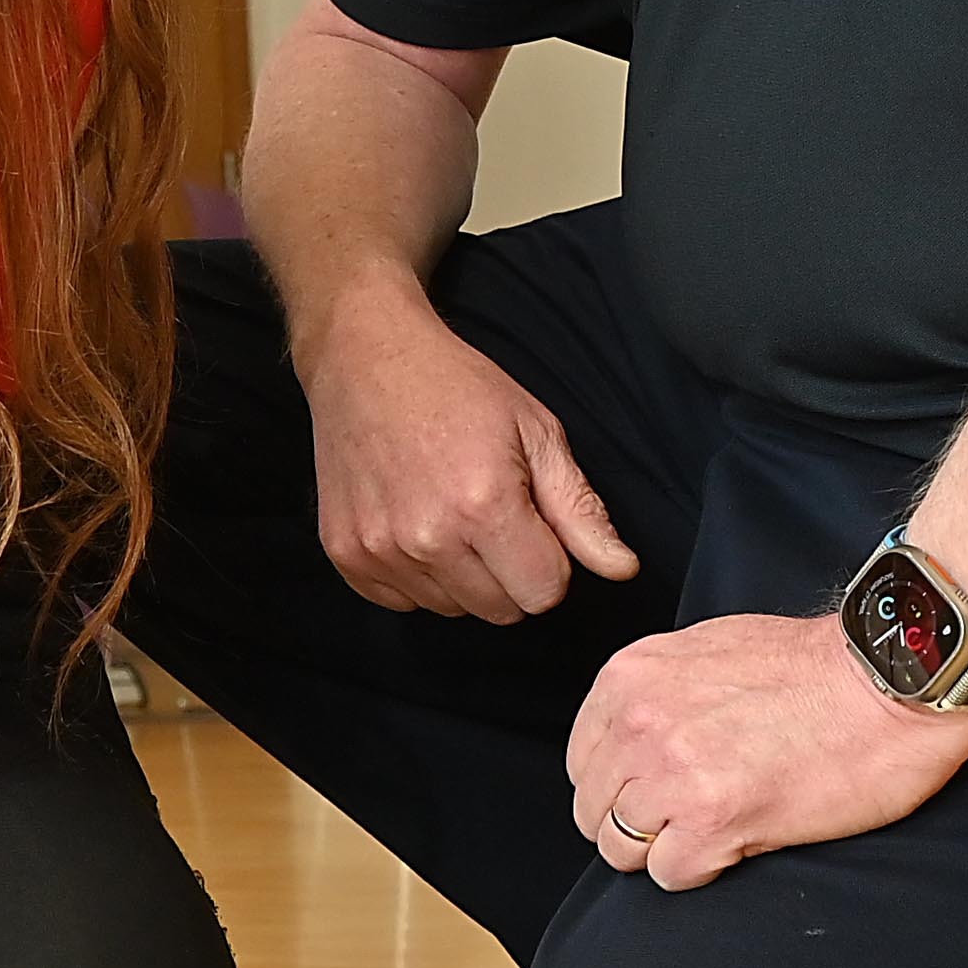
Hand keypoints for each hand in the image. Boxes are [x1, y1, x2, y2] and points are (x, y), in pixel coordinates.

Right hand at [301, 284, 641, 621]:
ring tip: (447, 512)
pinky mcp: (346, 554)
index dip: (549, 561)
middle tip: (490, 514)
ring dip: (461, 576)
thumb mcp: (537, 433)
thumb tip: (621, 568)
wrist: (366, 357)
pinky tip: (413, 523)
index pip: (544, 593)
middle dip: (508, 573)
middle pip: (499, 610)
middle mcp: (427, 536)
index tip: (530, 522)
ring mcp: (379, 549)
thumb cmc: (455, 387)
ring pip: (451, 609)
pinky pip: (402, 602)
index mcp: (483, 504)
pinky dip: (415, 576)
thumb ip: (581, 510)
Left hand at [568, 613, 967, 890]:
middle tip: (685, 821)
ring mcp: (672, 774)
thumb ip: (660, 691)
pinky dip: (699, 871)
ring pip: (622, 848)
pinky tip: (735, 846)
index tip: (655, 791)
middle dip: (633, 823)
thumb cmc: (815, 664)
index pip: (583, 760)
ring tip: (714, 832)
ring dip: (664, 850)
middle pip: (593, 809)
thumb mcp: (709, 649)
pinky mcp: (714, 820)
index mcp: (630, 678)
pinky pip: (670, 874)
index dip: (618, 785)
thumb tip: (637, 734)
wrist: (887, 678)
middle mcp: (639, 725)